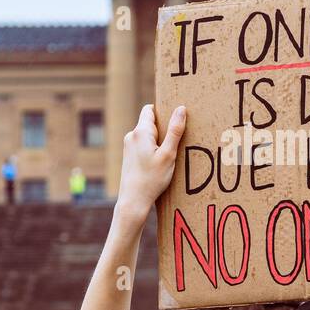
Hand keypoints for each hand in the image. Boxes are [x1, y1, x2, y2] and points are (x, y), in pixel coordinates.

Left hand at [116, 103, 186, 222]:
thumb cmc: (152, 179)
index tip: (175, 121)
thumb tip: (181, 109)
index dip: (163, 112)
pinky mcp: (128, 156)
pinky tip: (159, 164)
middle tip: (176, 142)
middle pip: (149, 122)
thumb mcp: (168, 154)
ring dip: (158, 141)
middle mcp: (131, 136)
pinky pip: (143, 145)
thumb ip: (175, 131)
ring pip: (147, 135)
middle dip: (163, 129)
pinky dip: (152, 150)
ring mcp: (128, 146)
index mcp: (140, 132)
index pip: (150, 109)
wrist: (133, 201)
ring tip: (168, 156)